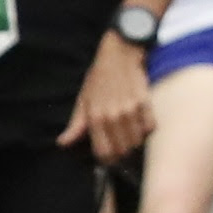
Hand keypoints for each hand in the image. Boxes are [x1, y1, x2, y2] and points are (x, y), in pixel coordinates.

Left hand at [63, 39, 151, 158]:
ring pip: (137, 141)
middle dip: (121, 151)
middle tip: (120, 144)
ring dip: (134, 141)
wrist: (120, 53)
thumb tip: (62, 143)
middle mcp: (112, 115)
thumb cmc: (99, 77)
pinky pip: (150, 127)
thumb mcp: (83, 100)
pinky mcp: (145, 102)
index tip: (109, 156)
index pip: (104, 152)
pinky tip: (141, 122)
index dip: (107, 159)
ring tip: (130, 133)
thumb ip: (75, 125)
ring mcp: (130, 109)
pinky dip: (146, 129)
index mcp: (95, 117)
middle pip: (122, 150)